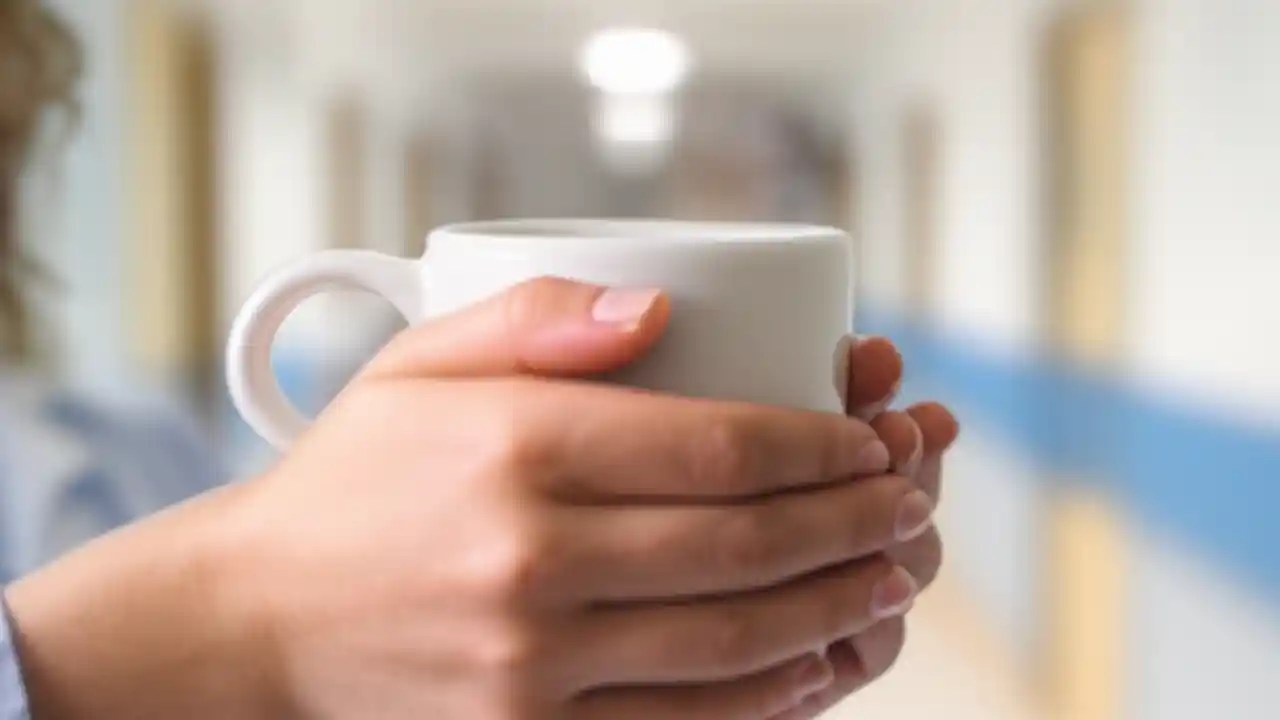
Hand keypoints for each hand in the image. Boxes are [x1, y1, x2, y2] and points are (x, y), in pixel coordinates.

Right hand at [7, 280, 932, 719]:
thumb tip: (661, 304)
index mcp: (518, 449)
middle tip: (907, 502)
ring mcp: (534, 661)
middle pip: (745, 543)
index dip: (820, 444)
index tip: (867, 437)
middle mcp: (533, 560)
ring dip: (836, 604)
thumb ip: (541, 321)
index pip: (718, 445)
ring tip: (894, 575)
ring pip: (735, 640)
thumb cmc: (352, 479)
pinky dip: (771, 697)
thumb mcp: (421, 361)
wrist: (258, 622)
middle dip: (852, 520)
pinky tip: (818, 661)